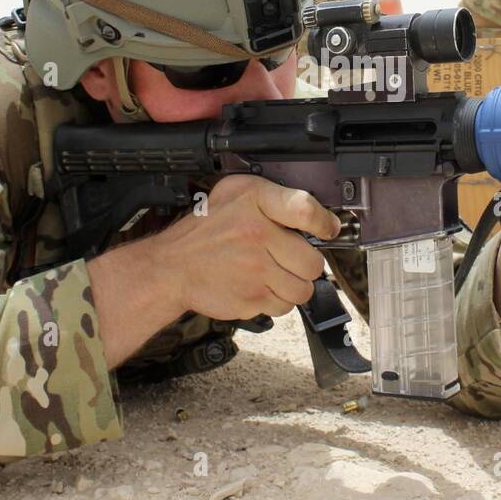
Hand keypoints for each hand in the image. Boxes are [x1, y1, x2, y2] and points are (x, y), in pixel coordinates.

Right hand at [145, 175, 340, 320]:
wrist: (172, 267)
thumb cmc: (205, 228)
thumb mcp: (235, 192)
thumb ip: (275, 197)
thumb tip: (317, 213)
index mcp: (254, 203)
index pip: (306, 210)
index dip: (324, 223)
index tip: (328, 228)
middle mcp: (256, 235)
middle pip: (313, 262)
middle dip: (306, 264)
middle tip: (290, 259)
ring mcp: (254, 271)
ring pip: (303, 290)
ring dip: (294, 285)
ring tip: (275, 275)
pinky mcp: (250, 299)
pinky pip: (283, 307)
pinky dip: (276, 301)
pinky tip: (260, 286)